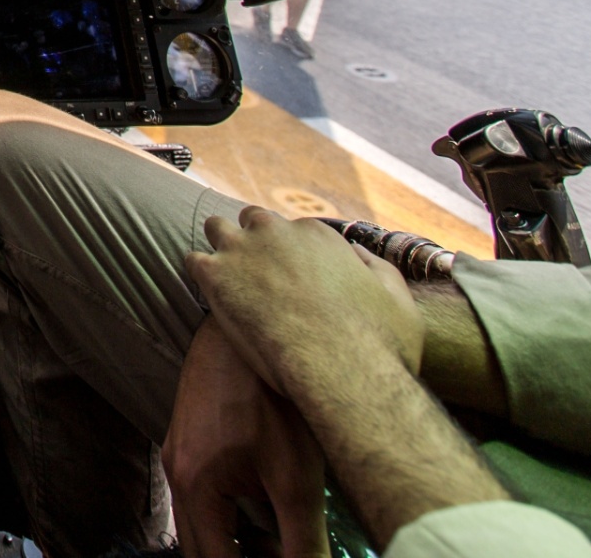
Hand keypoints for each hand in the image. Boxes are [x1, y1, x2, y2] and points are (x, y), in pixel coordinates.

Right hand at [164, 318, 330, 557]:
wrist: (244, 334)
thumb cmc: (271, 396)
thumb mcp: (297, 478)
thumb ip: (302, 539)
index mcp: (195, 487)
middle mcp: (176, 473)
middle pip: (198, 547)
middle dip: (236, 557)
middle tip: (277, 552)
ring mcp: (177, 453)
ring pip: (197, 522)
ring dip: (232, 540)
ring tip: (276, 538)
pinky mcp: (187, 439)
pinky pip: (199, 495)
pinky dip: (227, 513)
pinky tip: (262, 505)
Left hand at [186, 208, 423, 395]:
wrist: (342, 370)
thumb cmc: (377, 343)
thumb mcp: (398, 299)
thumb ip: (376, 269)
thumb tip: (357, 255)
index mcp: (317, 233)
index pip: (291, 230)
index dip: (288, 253)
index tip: (288, 276)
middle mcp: (276, 231)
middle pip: (253, 221)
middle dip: (253, 242)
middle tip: (254, 274)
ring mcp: (242, 249)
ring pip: (218, 229)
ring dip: (221, 248)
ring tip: (226, 278)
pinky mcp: (215, 274)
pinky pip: (193, 261)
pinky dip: (199, 274)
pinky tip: (209, 295)